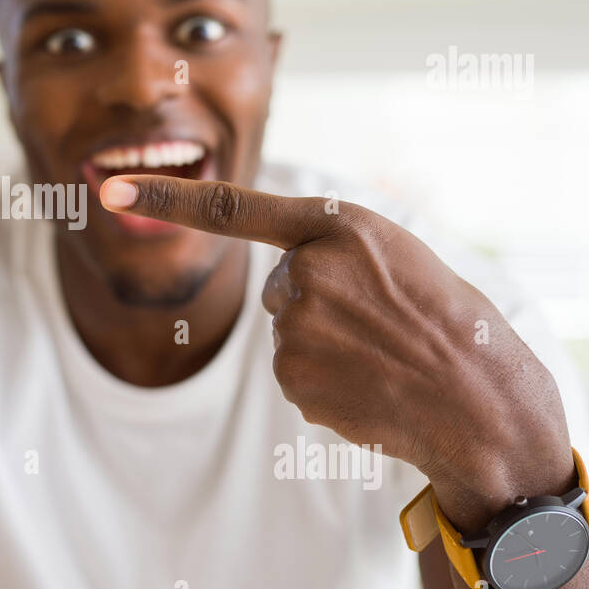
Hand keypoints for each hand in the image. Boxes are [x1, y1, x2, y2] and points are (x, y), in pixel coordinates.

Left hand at [99, 176, 575, 530]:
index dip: (164, 196)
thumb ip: (332, 249)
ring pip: (287, 333)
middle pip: (280, 288)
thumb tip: (280, 279)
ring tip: (382, 356)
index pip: (232, 207)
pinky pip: (293, 373)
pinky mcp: (292, 374)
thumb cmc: (447, 321)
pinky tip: (369, 385)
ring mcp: (297, 325)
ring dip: (326, 347)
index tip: (108, 188)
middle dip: (318, 306)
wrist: (481, 400)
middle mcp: (309, 269)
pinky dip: (324, 383)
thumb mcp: (398, 255)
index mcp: (339, 225)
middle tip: (381, 324)